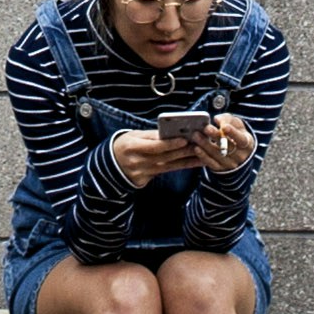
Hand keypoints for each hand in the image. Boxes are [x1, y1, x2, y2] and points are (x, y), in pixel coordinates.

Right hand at [116, 112, 250, 182]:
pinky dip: (181, 167)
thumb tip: (172, 133)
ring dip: (188, 161)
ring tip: (204, 155)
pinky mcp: (146, 181)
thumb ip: (152, 136)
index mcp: (133, 146)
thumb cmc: (125, 144)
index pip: (155, 145)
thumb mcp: (134, 135)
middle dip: (185, 151)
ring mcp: (142, 173)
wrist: (110, 165)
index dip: (171, 143)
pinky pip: (166, 173)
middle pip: (166, 157)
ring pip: (170, 166)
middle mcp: (138, 162)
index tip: (185, 138)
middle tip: (202, 144)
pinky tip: (194, 163)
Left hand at [190, 112, 255, 176]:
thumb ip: (227, 119)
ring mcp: (230, 164)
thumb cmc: (235, 132)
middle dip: (216, 137)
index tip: (224, 127)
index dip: (233, 133)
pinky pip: (211, 163)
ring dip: (206, 145)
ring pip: (218, 155)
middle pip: (228, 147)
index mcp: (247, 143)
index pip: (241, 139)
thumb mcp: (235, 123)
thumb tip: (217, 120)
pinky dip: (203, 156)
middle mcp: (240, 156)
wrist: (236, 150)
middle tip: (206, 128)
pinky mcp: (220, 169)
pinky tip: (196, 148)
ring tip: (196, 135)